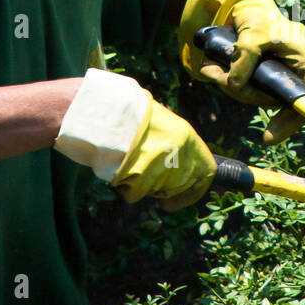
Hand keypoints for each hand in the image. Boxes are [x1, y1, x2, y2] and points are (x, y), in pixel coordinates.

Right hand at [53, 69, 214, 209]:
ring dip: (144, 186)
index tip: (179, 196)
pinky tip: (119, 170)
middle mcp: (178, 150)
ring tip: (128, 166)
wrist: (98, 108)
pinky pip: (136, 193)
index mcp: (186, 135)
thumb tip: (181, 158)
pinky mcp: (139, 175)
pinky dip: (126, 187)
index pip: (206, 170)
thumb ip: (171, 137)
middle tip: (146, 181)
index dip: (195, 188)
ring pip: (158, 190)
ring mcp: (160, 163)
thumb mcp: (158, 117)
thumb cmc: (124, 110)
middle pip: (180, 185)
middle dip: (165, 189)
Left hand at [177, 0, 304, 143]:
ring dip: (230, 87)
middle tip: (218, 80)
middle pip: (275, 101)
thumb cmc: (258, 15)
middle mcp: (294, 72)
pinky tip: (212, 70)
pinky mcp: (261, 78)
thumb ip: (246, 55)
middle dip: (245, 94)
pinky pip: (246, 89)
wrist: (245, 8)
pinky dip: (227, 82)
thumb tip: (234, 84)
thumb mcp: (254, 30)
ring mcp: (277, 77)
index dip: (291, 121)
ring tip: (210, 70)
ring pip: (256, 97)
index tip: (267, 137)